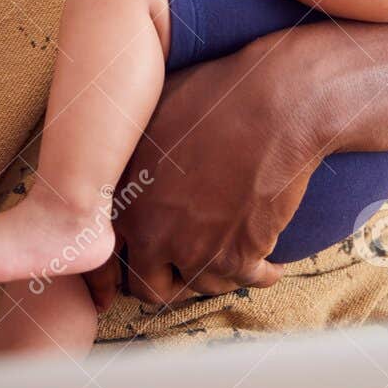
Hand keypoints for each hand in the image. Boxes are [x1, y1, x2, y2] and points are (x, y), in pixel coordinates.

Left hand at [110, 34, 316, 307]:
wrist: (272, 105)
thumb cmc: (213, 98)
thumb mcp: (151, 118)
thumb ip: (131, 158)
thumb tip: (123, 162)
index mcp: (125, 205)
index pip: (115, 258)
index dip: (136, 257)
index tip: (156, 254)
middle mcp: (153, 236)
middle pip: (153, 288)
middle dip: (171, 278)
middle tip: (189, 261)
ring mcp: (196, 253)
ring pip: (203, 288)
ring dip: (216, 275)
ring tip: (229, 256)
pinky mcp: (241, 258)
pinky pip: (250, 282)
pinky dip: (262, 274)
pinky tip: (269, 264)